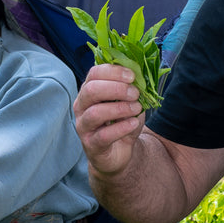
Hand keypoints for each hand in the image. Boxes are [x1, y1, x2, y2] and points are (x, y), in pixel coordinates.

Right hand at [73, 63, 144, 177]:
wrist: (119, 151)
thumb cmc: (122, 121)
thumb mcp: (129, 101)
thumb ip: (132, 87)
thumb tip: (142, 73)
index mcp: (89, 91)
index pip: (94, 73)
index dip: (113, 71)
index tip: (132, 76)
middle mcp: (82, 106)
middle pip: (92, 90)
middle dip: (117, 89)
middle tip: (135, 93)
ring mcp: (84, 126)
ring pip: (95, 113)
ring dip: (120, 108)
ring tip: (136, 108)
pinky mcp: (91, 145)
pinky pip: (104, 135)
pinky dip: (122, 127)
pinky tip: (134, 123)